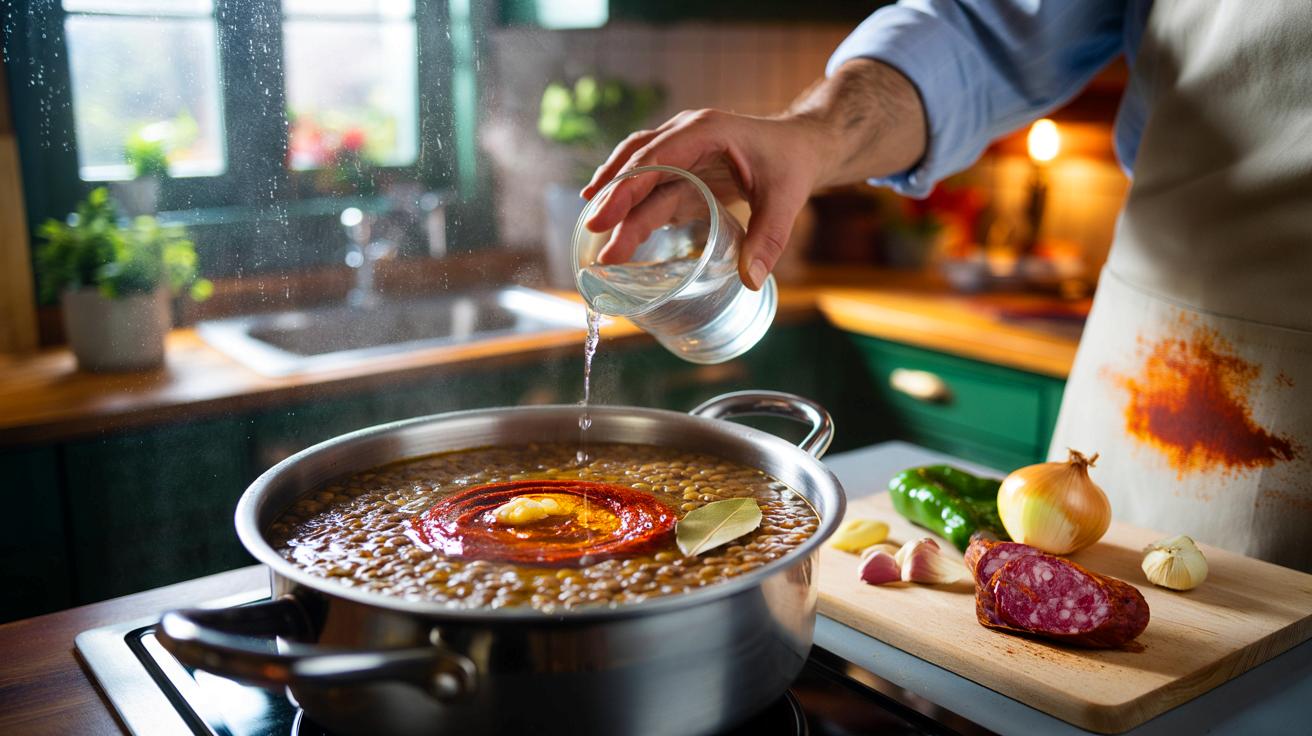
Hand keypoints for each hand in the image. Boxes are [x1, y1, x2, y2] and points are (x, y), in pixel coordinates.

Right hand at [580, 110, 830, 289]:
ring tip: (595, 229)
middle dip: (613, 197)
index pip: (655, 157)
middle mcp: (686, 134)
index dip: (626, 187)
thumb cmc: (792, 164)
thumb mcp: (786, 200)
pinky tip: (615, 221)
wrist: (801, 144)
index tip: (603, 217)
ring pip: (637, 168)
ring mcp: (682, 147)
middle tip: (593, 232)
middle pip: (638, 163)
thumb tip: (749, 281)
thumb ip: (768, 239)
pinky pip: (649, 179)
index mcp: (706, 131)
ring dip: (615, 195)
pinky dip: (630, 197)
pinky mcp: (683, 164)